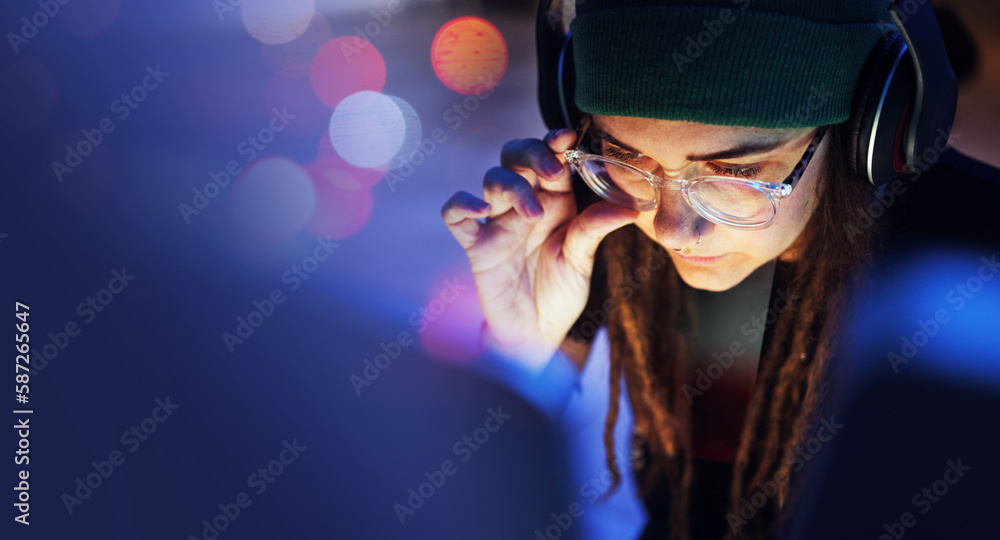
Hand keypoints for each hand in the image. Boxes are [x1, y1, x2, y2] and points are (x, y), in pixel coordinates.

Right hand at [442, 127, 637, 367]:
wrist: (534, 334)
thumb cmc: (560, 293)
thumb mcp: (582, 259)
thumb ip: (595, 228)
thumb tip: (631, 207)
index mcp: (555, 202)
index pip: (552, 159)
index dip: (555, 141)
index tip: (568, 135)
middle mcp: (525, 205)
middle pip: (515, 156)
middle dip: (531, 153)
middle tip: (552, 171)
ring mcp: (498, 223)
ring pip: (491, 179)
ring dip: (511, 186)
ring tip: (533, 214)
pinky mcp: (476, 245)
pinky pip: (455, 215)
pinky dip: (461, 204)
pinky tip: (479, 210)